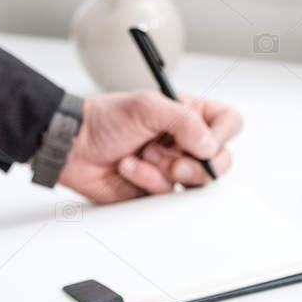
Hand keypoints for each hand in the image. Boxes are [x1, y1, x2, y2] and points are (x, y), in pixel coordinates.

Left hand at [58, 92, 241, 202]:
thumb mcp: (147, 106)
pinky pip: (167, 195)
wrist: (72, 145)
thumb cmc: (104, 118)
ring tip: (142, 157)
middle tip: (171, 159)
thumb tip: (209, 146)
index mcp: (187, 114)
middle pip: (220, 160)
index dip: (222, 134)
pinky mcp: (156, 188)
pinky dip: (146, 180)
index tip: (203, 140)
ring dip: (166, 170)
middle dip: (195, 163)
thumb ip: (185, 121)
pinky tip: (127, 167)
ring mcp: (172, 166)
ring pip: (196, 181)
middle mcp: (184, 141)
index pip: (228, 123)